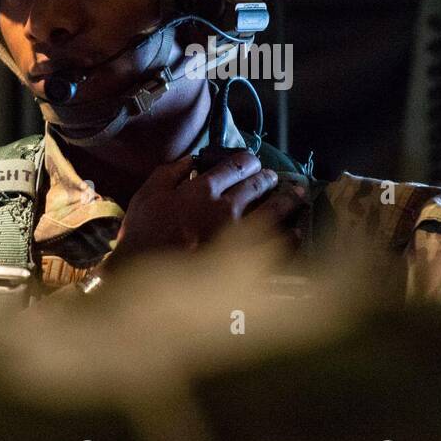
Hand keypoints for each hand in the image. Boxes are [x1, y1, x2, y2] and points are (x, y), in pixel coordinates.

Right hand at [110, 151, 305, 263]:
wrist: (145, 281)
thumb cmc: (143, 237)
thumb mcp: (148, 196)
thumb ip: (171, 172)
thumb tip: (191, 159)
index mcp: (204, 189)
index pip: (237, 164)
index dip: (248, 159)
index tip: (251, 161)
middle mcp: (228, 208)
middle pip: (259, 184)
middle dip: (268, 177)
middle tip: (273, 177)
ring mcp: (241, 236)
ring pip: (276, 211)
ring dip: (289, 200)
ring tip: (297, 196)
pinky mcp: (248, 262)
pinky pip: (279, 246)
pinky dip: (290, 236)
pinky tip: (296, 232)